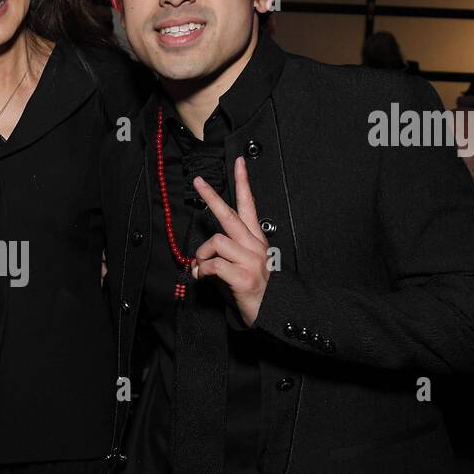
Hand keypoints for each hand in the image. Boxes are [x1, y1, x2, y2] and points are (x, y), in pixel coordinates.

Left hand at [191, 156, 269, 326]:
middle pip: (229, 214)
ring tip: (201, 266)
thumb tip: (198, 258)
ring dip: (202, 255)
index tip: (239, 162)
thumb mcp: (241, 265)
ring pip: (217, 241)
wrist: (275, 311)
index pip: (249, 205)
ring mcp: (250, 260)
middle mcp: (254, 245)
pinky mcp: (243, 276)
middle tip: (199, 182)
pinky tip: (202, 277)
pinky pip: (214, 264)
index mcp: (254, 239)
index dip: (243, 182)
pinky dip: (203, 270)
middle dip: (211, 197)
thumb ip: (222, 256)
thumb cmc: (255, 289)